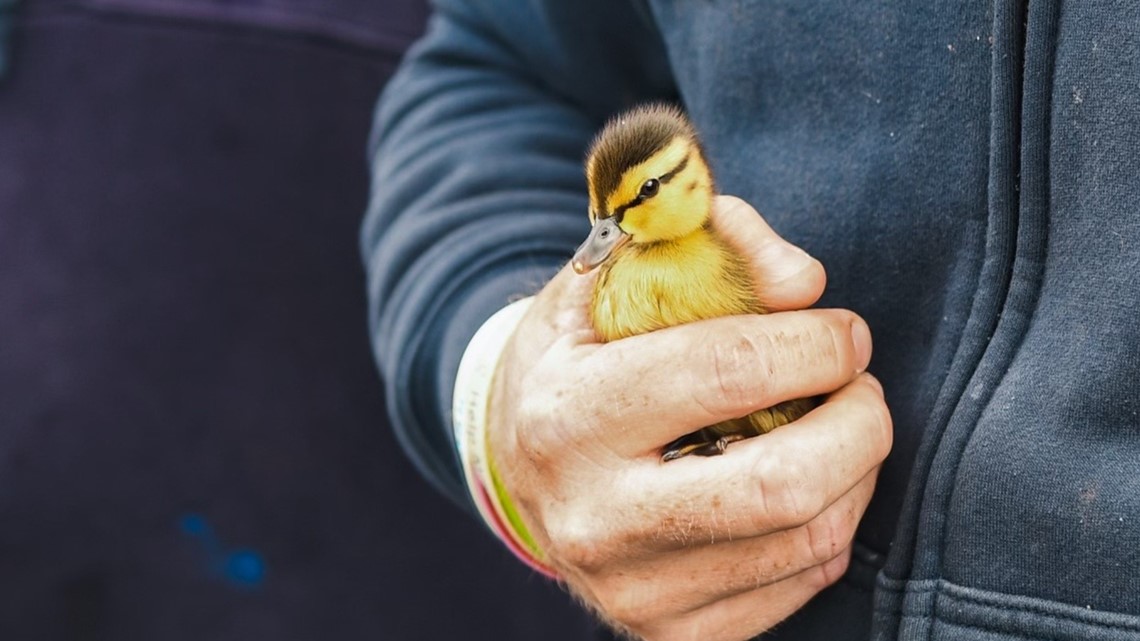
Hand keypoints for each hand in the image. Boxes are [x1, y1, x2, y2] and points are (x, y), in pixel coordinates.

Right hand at [487, 196, 892, 640]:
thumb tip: (804, 283)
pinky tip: (809, 485)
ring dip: (857, 470)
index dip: (816, 343)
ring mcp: (632, 590)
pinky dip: (832, 524)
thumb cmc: (578, 354)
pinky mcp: (672, 632)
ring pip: (810, 540)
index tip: (844, 330)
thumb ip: (711, 242)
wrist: (516, 462)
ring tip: (839, 425)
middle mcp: (593, 517)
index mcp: (567, 414)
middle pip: (783, 485)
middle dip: (860, 422)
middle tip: (860, 384)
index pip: (728, 373)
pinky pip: (803, 582)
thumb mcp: (613, 274)